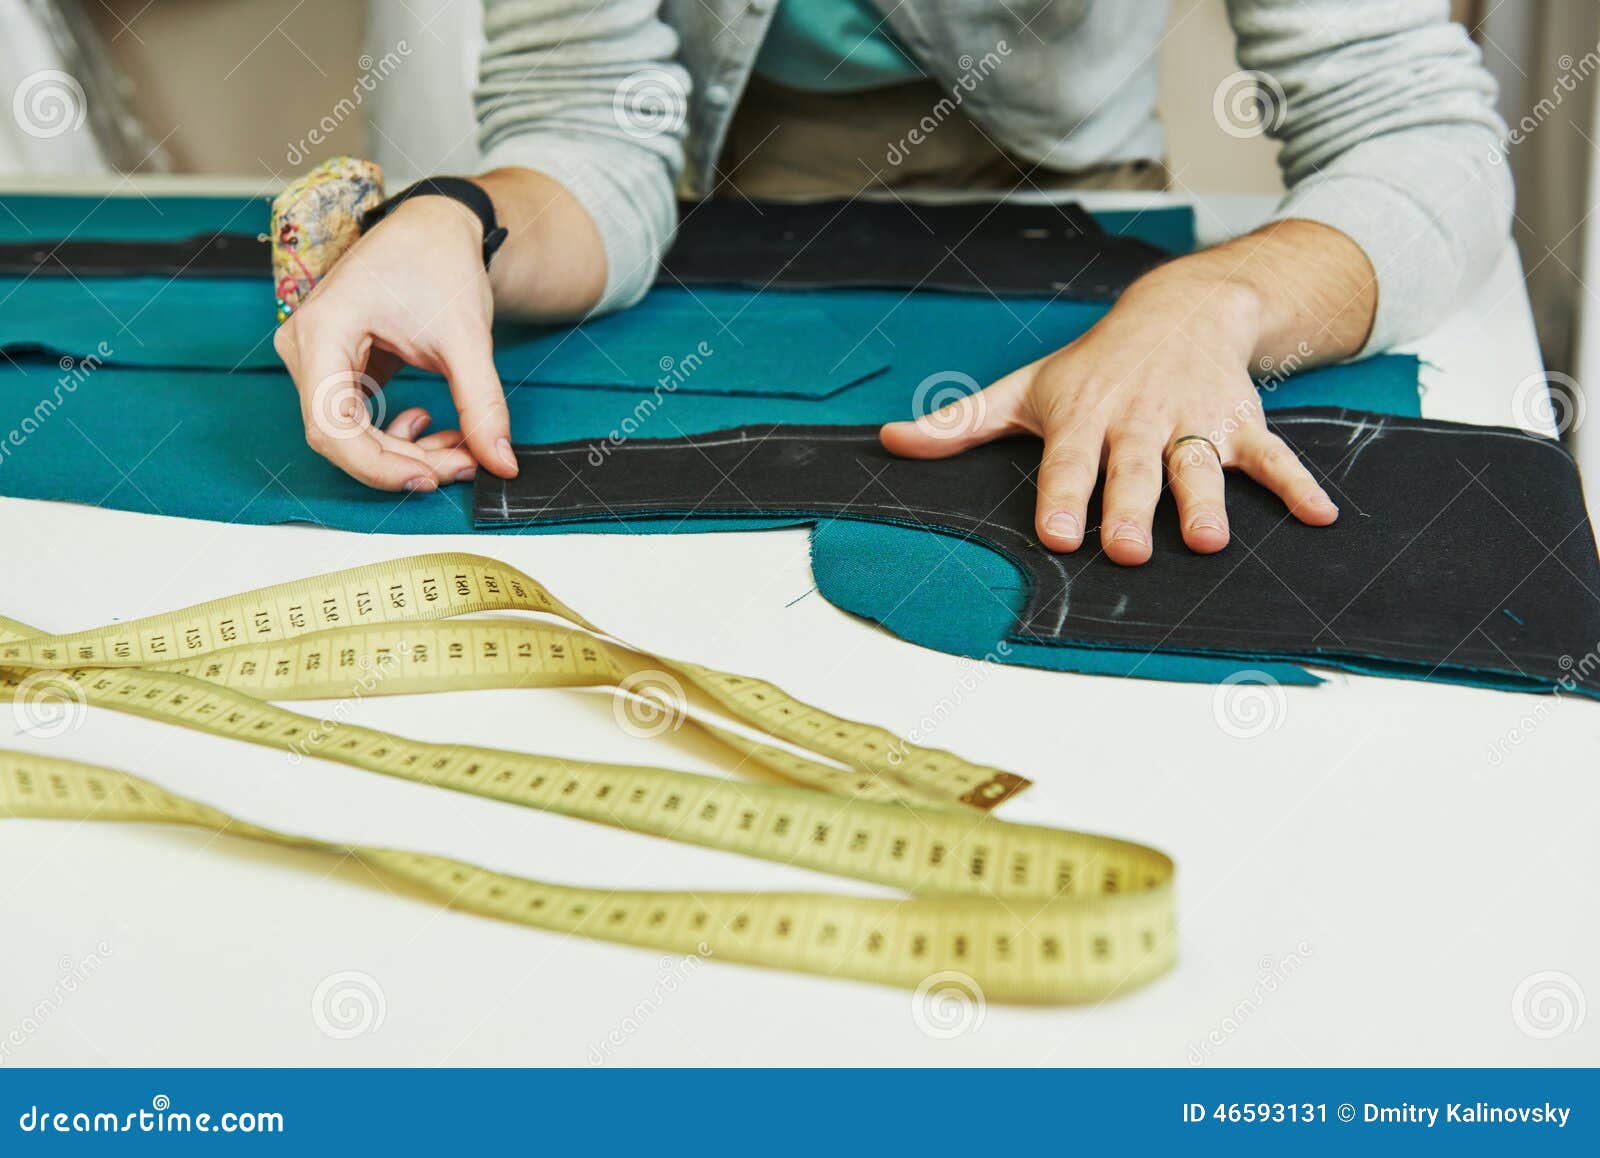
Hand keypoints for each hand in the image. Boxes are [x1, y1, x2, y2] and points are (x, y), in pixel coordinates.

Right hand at [273, 195, 518, 491]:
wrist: (436, 229)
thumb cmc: (439, 262)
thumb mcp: (466, 336)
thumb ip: (482, 403)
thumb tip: (502, 462)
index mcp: (322, 329)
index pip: (331, 427)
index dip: (378, 466)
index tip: (430, 480)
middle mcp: (305, 347)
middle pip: (342, 437)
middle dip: (404, 461)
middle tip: (464, 464)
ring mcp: (315, 359)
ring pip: (352, 435)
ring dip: (405, 451)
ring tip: (458, 442)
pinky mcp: (336, 368)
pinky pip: (358, 421)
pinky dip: (398, 435)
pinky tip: (431, 422)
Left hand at [880, 257, 1343, 565]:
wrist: (1182, 307)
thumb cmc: (1093, 364)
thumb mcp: (1026, 388)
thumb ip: (961, 423)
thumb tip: (890, 441)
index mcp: (1084, 416)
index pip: (1068, 462)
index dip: (1061, 497)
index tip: (1055, 533)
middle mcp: (1140, 420)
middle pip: (1134, 471)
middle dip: (1131, 509)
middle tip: (1126, 551)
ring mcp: (1194, 422)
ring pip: (1201, 467)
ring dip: (1208, 502)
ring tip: (1210, 541)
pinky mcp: (1241, 425)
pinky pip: (1274, 457)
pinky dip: (1298, 485)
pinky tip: (1320, 518)